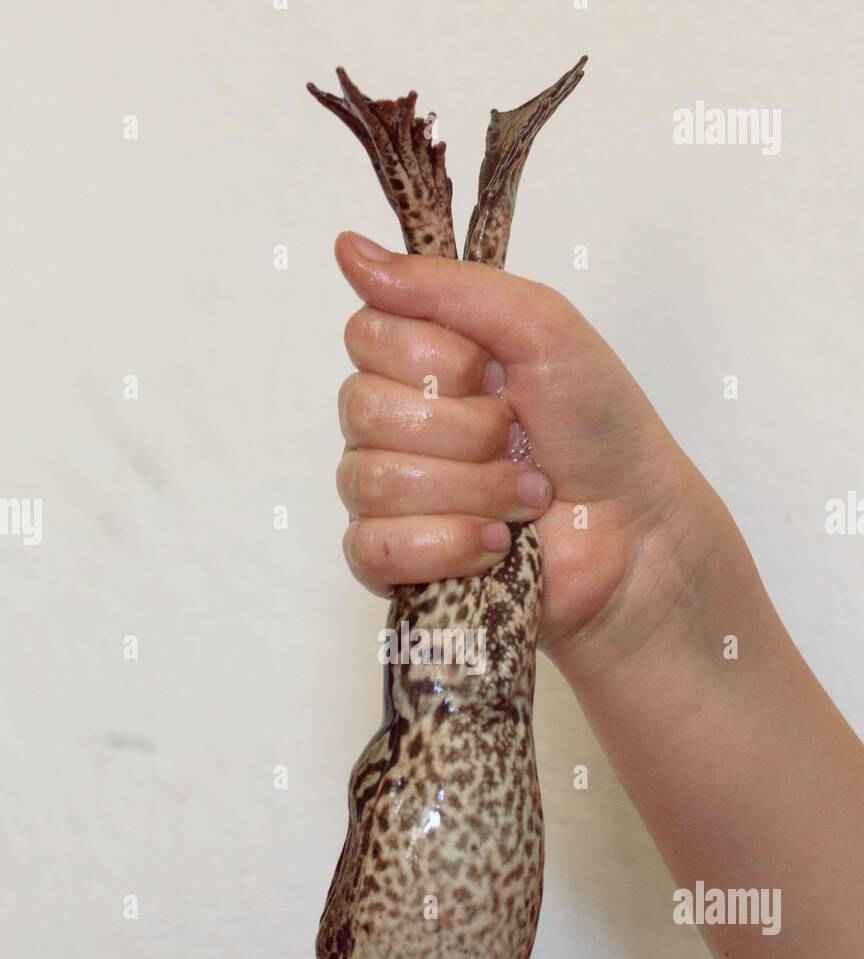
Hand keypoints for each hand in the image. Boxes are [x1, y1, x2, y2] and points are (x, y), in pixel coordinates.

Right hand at [334, 230, 702, 667]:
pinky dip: (443, 544)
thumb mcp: (541, 327)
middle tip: (518, 440)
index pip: (365, 335)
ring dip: (468, 490)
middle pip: (361, 409)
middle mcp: (397, 425)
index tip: (492, 374)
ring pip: (369, 480)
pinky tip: (493, 545)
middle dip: (462, 430)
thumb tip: (347, 248)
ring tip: (524, 499)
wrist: (635, 529)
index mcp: (424, 362)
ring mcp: (392, 497)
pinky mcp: (398, 563)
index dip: (432, 358)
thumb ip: (446, 286)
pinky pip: (371, 548)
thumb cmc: (600, 428)